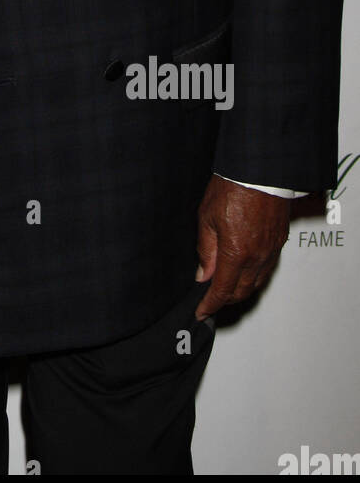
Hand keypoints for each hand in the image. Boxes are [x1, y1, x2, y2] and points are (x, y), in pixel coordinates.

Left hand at [194, 174, 289, 318]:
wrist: (259, 171)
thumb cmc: (231, 189)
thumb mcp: (207, 219)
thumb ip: (206, 250)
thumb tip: (203, 275)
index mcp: (236, 253)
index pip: (222, 290)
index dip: (210, 304)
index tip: (202, 311)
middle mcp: (257, 257)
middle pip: (242, 291)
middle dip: (225, 300)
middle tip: (210, 300)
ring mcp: (271, 250)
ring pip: (257, 283)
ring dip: (241, 290)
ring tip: (226, 288)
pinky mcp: (280, 242)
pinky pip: (267, 269)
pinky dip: (254, 277)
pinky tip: (244, 271)